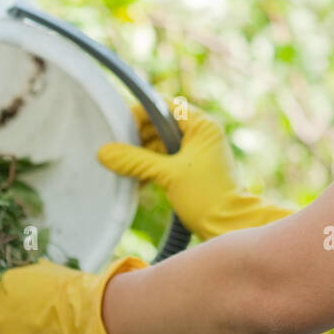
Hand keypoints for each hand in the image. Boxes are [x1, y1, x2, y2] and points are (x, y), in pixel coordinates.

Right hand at [96, 98, 293, 241]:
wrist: (229, 225)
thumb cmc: (206, 196)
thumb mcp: (167, 175)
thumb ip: (135, 161)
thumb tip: (103, 152)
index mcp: (202, 125)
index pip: (164, 107)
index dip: (140, 115)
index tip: (117, 128)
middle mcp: (201, 133)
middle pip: (160, 125)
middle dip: (137, 138)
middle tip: (115, 151)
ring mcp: (197, 150)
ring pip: (161, 143)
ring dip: (142, 155)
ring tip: (122, 167)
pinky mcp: (193, 167)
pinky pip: (166, 159)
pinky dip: (151, 166)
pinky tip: (135, 180)